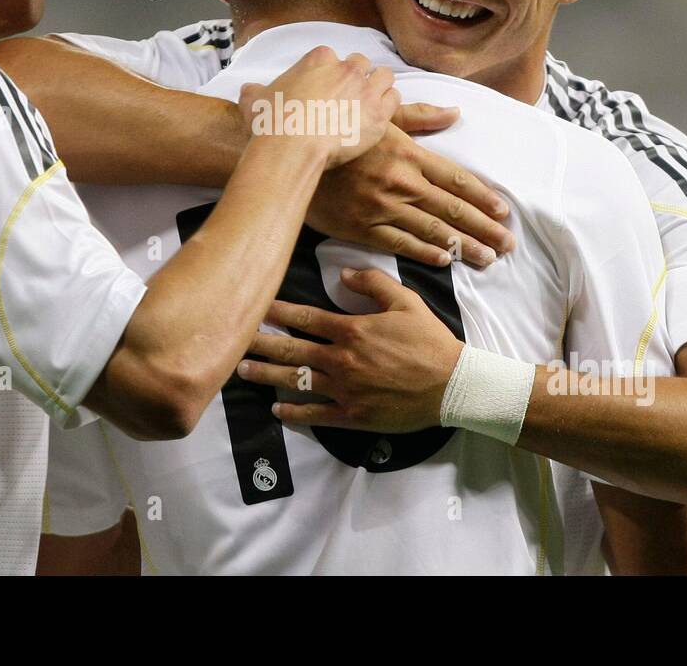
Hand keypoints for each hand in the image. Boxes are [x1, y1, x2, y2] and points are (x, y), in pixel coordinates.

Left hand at [236, 267, 462, 433]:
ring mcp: (345, 390)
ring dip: (266, 376)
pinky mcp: (352, 415)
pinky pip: (316, 415)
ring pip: (296, 382)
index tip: (253, 307)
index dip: (276, 312)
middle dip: (260, 344)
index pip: (304, 318)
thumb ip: (372, 283)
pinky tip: (276, 410)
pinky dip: (294, 413)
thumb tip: (342, 273)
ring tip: (242, 371)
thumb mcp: (406, 301)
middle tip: (233, 340)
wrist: (453, 385)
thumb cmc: (430, 341)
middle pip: (291, 351)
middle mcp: (342, 359)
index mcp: (352, 330)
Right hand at [239, 47, 398, 168]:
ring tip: (369, 103)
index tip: (327, 87)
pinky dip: (388, 105)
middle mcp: (346, 68)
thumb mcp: (254, 100)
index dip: (331, 72)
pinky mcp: (379, 114)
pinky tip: (379, 115)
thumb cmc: (272, 124)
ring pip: (384, 76)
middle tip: (350, 96)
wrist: (291, 148)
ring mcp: (366, 90)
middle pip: (361, 63)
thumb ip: (254, 91)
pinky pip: (394, 99)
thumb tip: (249, 90)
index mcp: (319, 59)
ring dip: (378, 86)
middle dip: (358, 77)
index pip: (332, 57)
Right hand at [307, 104, 513, 267]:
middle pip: (452, 210)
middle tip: (507, 244)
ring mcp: (381, 208)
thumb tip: (454, 112)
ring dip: (463, 246)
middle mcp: (400, 183)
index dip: (483, 197)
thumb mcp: (378, 114)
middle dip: (484, 229)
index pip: (456, 179)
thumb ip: (419, 115)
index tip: (503, 212)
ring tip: (487, 258)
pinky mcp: (361, 228)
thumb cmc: (338, 130)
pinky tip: (444, 261)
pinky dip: (424, 253)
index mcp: (408, 154)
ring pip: (431, 231)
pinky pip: (400, 244)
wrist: (291, 155)